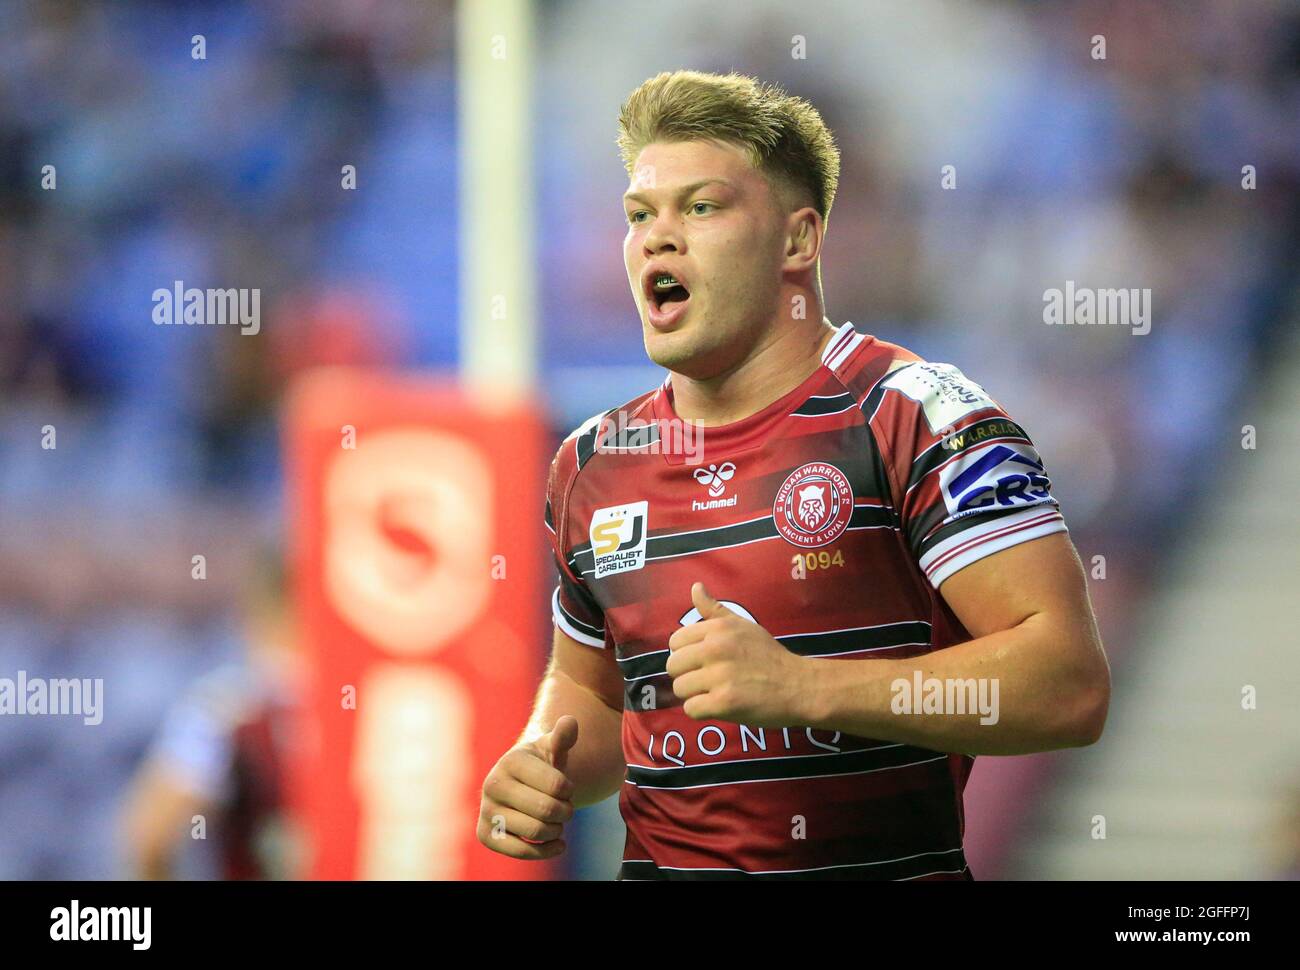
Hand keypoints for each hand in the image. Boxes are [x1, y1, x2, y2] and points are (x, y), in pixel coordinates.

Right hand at [477, 715, 577, 859]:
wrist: (520, 785)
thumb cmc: (541, 765)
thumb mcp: (553, 748)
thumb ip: (564, 736)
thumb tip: (569, 722)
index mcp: (511, 761)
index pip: (557, 785)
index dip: (569, 790)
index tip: (565, 787)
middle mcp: (492, 784)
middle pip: (547, 809)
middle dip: (565, 812)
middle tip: (565, 808)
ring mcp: (486, 811)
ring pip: (536, 831)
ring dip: (556, 830)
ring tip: (557, 821)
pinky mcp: (485, 835)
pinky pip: (520, 852)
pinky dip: (545, 851)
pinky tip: (557, 843)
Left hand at [666, 583, 810, 726]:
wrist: (799, 686)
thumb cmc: (769, 656)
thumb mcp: (744, 625)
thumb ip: (715, 609)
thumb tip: (695, 587)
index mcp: (718, 628)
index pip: (675, 641)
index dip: (685, 653)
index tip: (702, 661)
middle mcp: (716, 649)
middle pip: (673, 666)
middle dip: (686, 675)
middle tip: (708, 680)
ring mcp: (719, 676)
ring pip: (679, 689)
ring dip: (694, 695)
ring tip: (715, 693)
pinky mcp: (724, 703)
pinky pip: (691, 709)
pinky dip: (702, 711)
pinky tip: (719, 706)